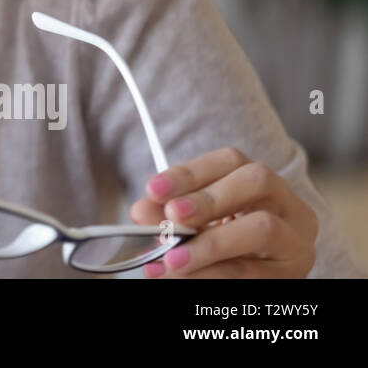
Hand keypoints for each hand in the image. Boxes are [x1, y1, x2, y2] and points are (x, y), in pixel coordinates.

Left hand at [129, 146, 317, 277]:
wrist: (263, 276)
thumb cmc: (229, 242)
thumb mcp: (199, 223)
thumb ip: (169, 214)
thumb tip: (141, 212)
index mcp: (260, 182)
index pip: (230, 161)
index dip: (189, 173)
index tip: (152, 190)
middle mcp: (287, 203)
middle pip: (256, 181)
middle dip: (207, 197)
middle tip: (171, 216)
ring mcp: (295, 239)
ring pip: (262, 228)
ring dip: (209, 243)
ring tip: (172, 258)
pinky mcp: (291, 273)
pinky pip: (253, 271)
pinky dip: (212, 272)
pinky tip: (184, 275)